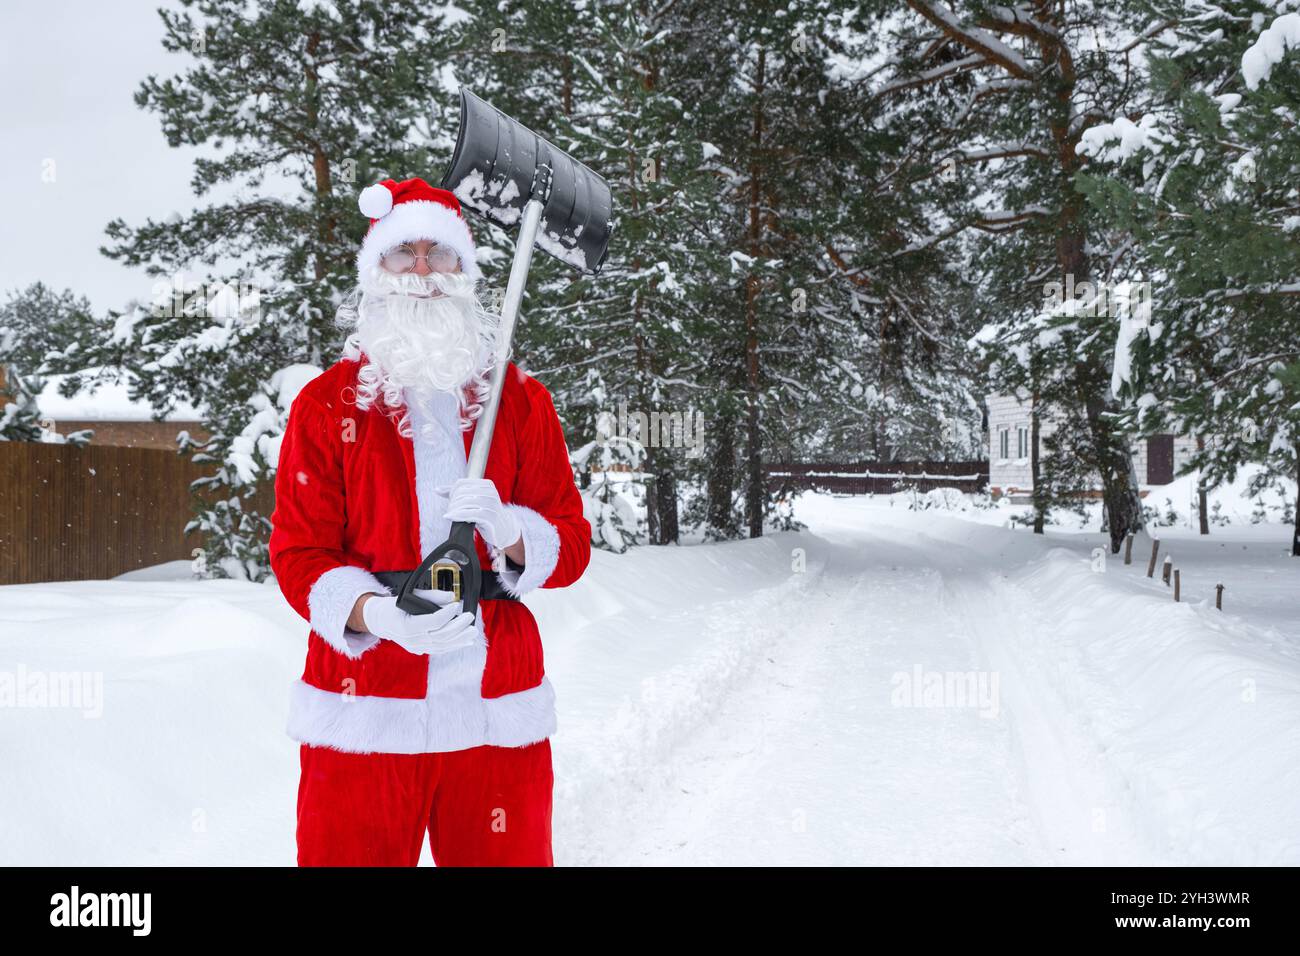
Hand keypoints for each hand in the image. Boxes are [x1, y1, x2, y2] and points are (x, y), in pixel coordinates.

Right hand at [359, 589, 476, 655]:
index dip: (446, 614)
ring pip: (443, 646)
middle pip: (440, 636)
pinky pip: (440, 650)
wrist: (382, 621)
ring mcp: (416, 647)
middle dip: (458, 627)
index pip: (432, 622)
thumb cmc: (396, 606)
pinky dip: (454, 645)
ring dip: (460, 639)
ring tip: (473, 631)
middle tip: (470, 616)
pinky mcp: (420, 650)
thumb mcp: (410, 595)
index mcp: (406, 626)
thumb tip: (451, 597)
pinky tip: (466, 641)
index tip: (457, 605)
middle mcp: (411, 640)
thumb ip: (431, 595)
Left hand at [439, 478, 521, 551]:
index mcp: (487, 485)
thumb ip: (457, 493)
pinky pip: (469, 514)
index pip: (461, 483)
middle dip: (452, 502)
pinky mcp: (490, 518)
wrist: (503, 530)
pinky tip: (450, 517)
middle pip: (462, 492)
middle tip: (450, 511)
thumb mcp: (474, 500)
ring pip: (464, 503)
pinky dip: (456, 515)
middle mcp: (491, 493)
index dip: (451, 492)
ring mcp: (492, 505)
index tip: (450, 502)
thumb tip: (437, 490)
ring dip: (453, 509)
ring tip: (450, 515)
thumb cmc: (486, 514)